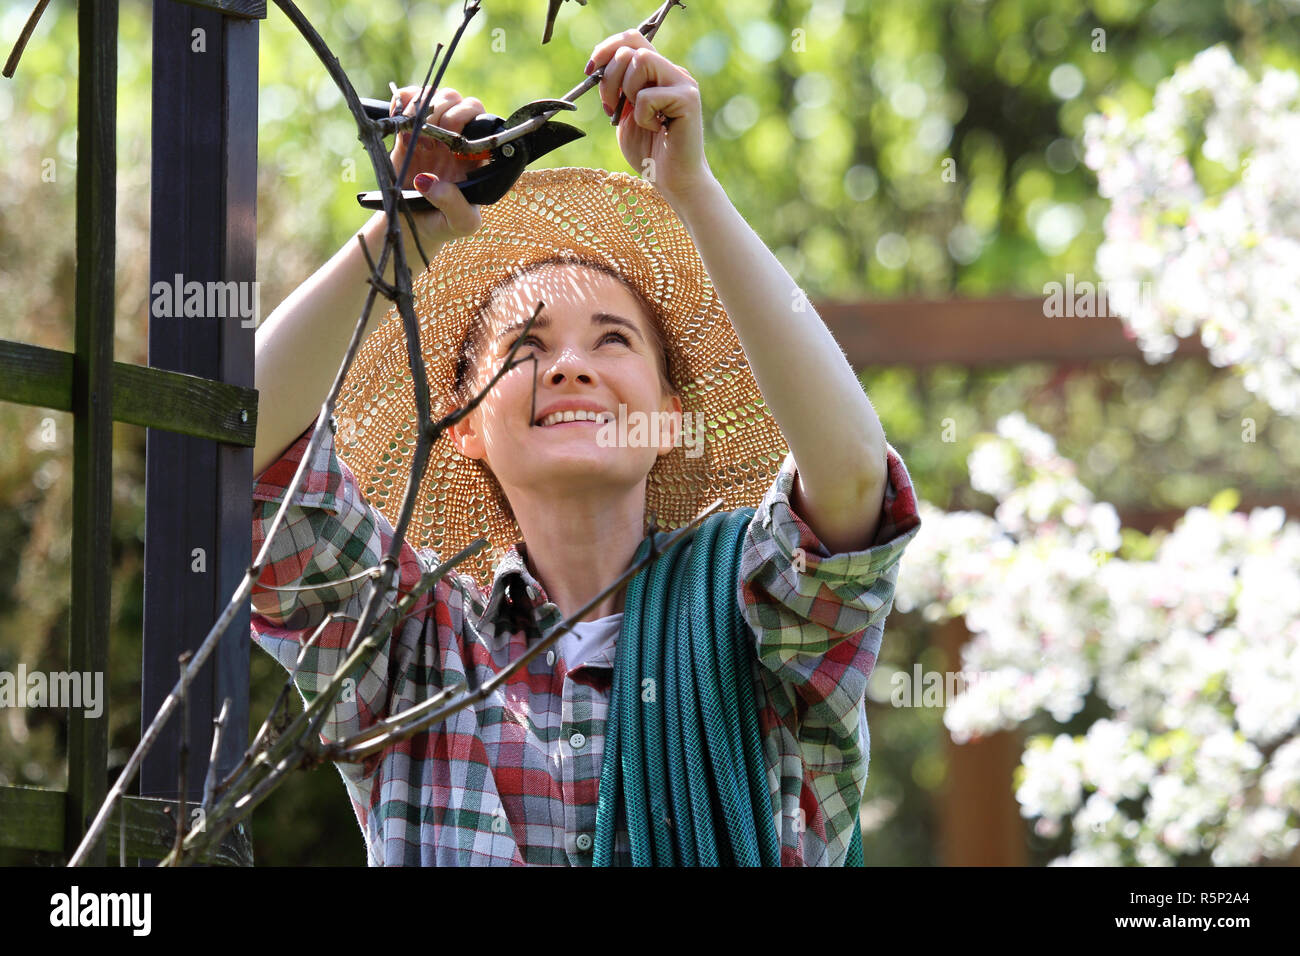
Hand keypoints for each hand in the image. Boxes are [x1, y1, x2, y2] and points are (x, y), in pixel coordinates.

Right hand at [386, 86, 488, 247]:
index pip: (481, 120)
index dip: (467, 120)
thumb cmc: (444, 224)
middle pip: (457, 100)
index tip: (452, 141)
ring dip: (422, 108)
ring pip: (434, 95)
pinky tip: (400, 124)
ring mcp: (433, 131)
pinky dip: (402, 101)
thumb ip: (453, 205)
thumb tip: (428, 181)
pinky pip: (407, 97)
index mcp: (476, 155)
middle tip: (432, 140)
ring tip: (415, 137)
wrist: (414, 224)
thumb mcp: (459, 223)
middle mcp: (457, 138)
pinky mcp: (408, 130)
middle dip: (444, 113)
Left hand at [587, 30, 713, 203]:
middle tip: (610, 107)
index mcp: (657, 73)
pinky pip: (648, 96)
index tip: (590, 73)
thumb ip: (617, 89)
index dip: (606, 49)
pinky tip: (656, 129)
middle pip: (631, 46)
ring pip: (641, 60)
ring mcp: (682, 83)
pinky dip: (642, 116)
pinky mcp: (688, 99)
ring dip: (628, 91)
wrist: (674, 181)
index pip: (630, 38)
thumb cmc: (650, 152)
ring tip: (638, 118)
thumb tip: (598, 67)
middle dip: (609, 77)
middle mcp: (672, 72)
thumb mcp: (624, 115)